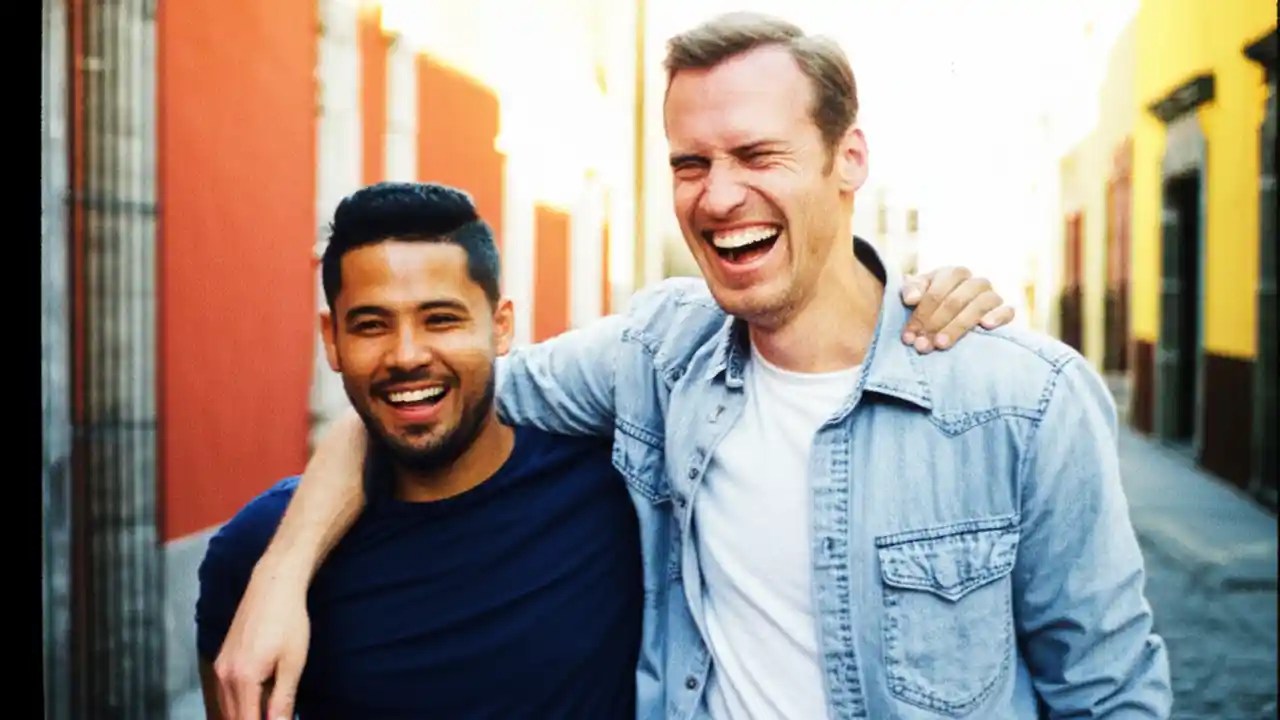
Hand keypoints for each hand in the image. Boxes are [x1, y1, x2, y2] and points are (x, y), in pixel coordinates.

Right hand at [213, 561, 310, 719]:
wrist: (273, 586)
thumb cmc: (288, 621)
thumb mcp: (292, 663)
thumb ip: (282, 699)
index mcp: (243, 679)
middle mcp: (225, 675)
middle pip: (233, 717)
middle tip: (274, 717)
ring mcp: (220, 666)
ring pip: (227, 706)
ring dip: (245, 714)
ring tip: (267, 711)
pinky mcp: (222, 658)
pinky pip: (226, 692)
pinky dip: (239, 703)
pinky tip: (257, 701)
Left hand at [900, 267, 1013, 352]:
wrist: (951, 311)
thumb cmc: (931, 301)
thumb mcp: (917, 292)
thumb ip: (911, 290)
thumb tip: (911, 299)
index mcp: (952, 273)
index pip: (937, 291)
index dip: (921, 314)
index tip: (909, 336)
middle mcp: (974, 282)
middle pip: (955, 301)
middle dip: (935, 325)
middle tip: (922, 345)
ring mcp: (991, 295)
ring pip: (979, 306)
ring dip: (957, 326)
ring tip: (941, 343)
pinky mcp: (1005, 310)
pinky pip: (1007, 311)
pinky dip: (998, 316)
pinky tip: (985, 326)